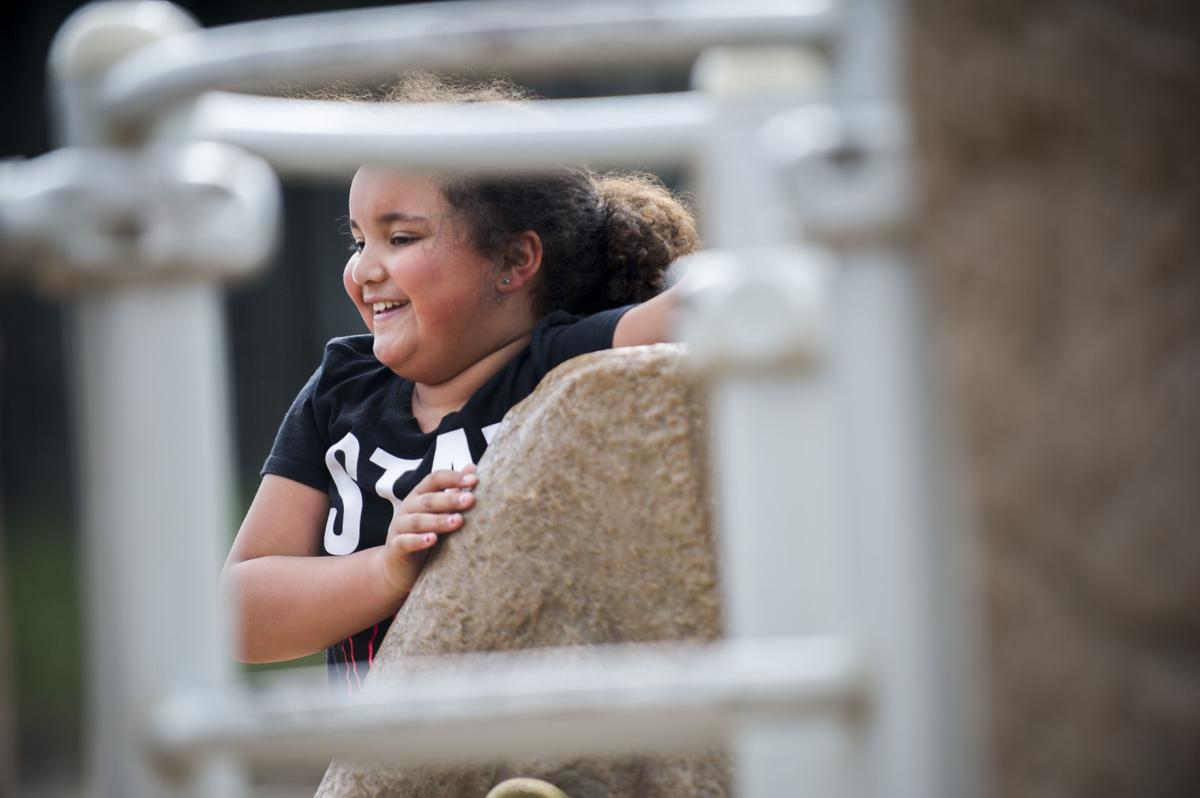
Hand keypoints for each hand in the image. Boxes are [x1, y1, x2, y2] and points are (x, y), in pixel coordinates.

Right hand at [379, 464, 477, 594]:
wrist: (397, 567)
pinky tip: (432, 540)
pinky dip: (418, 540)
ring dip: (438, 520)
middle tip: (471, 500)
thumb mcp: (439, 512)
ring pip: (418, 521)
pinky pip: (405, 542)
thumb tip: (472, 468)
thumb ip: (454, 491)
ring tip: (458, 521)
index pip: (434, 479)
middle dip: (450, 499)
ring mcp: (399, 527)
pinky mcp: (395, 547)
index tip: (474, 480)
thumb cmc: (424, 533)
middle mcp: (408, 507)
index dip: (453, 478)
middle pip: (428, 500)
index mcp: (419, 495)